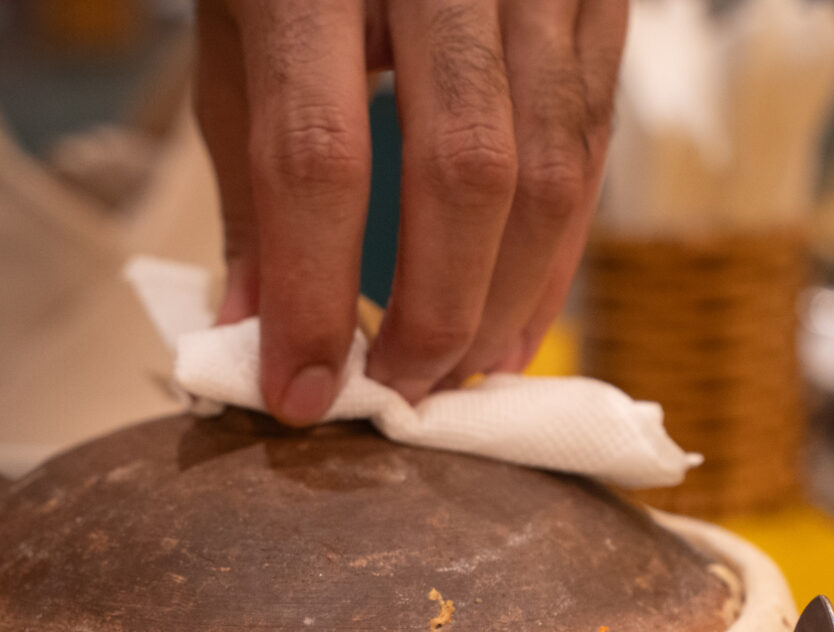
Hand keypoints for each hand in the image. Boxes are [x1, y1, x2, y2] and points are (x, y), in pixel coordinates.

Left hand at [195, 0, 625, 422]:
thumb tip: (257, 331)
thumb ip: (250, 174)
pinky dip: (563, 234)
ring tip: (468, 367)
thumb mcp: (240, 26)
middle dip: (439, 307)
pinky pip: (593, 129)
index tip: (302, 393)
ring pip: (554, 160)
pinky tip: (522, 298)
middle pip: (466, 167)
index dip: (315, 293)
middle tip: (404, 390)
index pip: (318, 155)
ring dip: (515, 290)